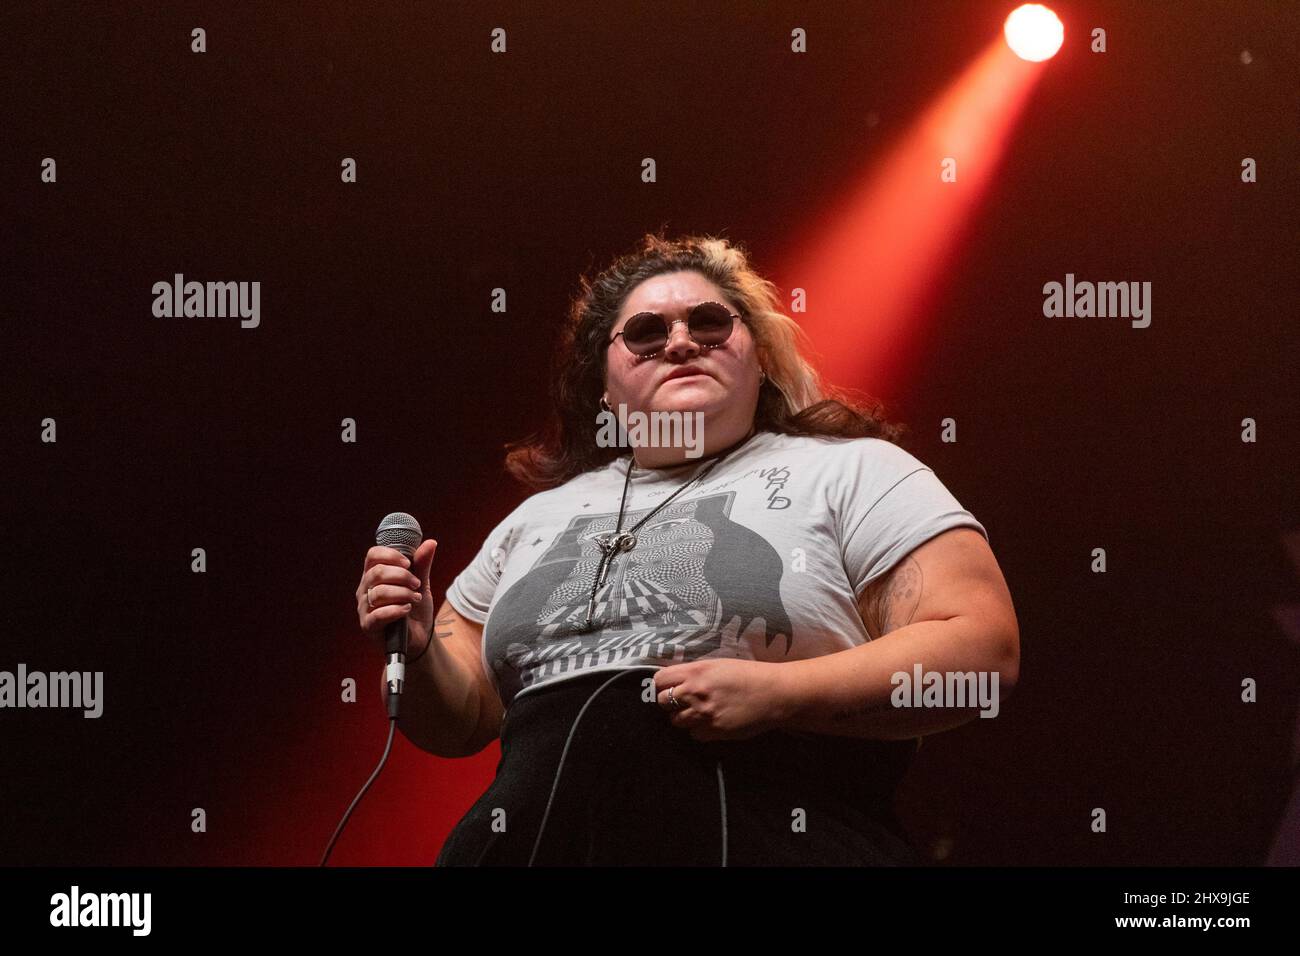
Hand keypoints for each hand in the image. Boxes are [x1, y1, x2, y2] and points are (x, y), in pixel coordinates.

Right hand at [356, 539, 437, 653]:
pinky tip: (407, 609)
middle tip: (417, 584)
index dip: (390, 555)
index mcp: (374, 575)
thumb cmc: (416, 608)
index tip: (408, 563)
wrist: (420, 637)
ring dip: (402, 594)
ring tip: (416, 598)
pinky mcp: (368, 625)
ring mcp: (364, 608)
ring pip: (378, 593)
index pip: (373, 556)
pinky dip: (396, 610)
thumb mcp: (422, 584)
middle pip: (376, 572)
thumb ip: (422, 564)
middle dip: (401, 576)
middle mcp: (365, 589)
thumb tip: (430, 542)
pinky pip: (378, 614)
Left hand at [653, 658, 789, 741]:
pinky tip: (711, 722)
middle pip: (662, 702)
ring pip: (676, 721)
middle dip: (669, 702)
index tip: (668, 686)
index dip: (662, 684)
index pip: (659, 680)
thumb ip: (694, 673)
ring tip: (698, 711)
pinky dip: (698, 730)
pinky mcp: (714, 732)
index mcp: (696, 672)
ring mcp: (703, 714)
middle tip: (682, 700)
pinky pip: (694, 735)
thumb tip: (674, 682)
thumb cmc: (748, 675)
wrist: (774, 693)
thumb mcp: (717, 665)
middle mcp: (695, 693)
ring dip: (683, 717)